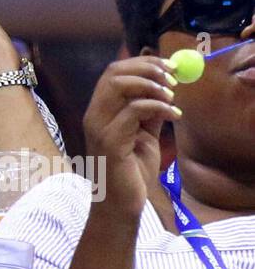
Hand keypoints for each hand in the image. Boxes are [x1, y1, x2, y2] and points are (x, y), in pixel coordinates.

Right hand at [82, 55, 175, 219]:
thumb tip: (166, 87)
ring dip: (152, 85)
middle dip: (148, 68)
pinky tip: (174, 116)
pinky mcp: (111, 142)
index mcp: (101, 113)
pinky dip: (159, 107)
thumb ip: (150, 112)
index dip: (143, 63)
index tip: (170, 67)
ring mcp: (99, 129)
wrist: (120, 206)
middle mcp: (94, 117)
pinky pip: (134, 111)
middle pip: (115, 73)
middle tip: (172, 78)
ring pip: (120, 86)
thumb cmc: (131, 173)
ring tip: (172, 97)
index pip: (114, 72)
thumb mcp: (145, 135)